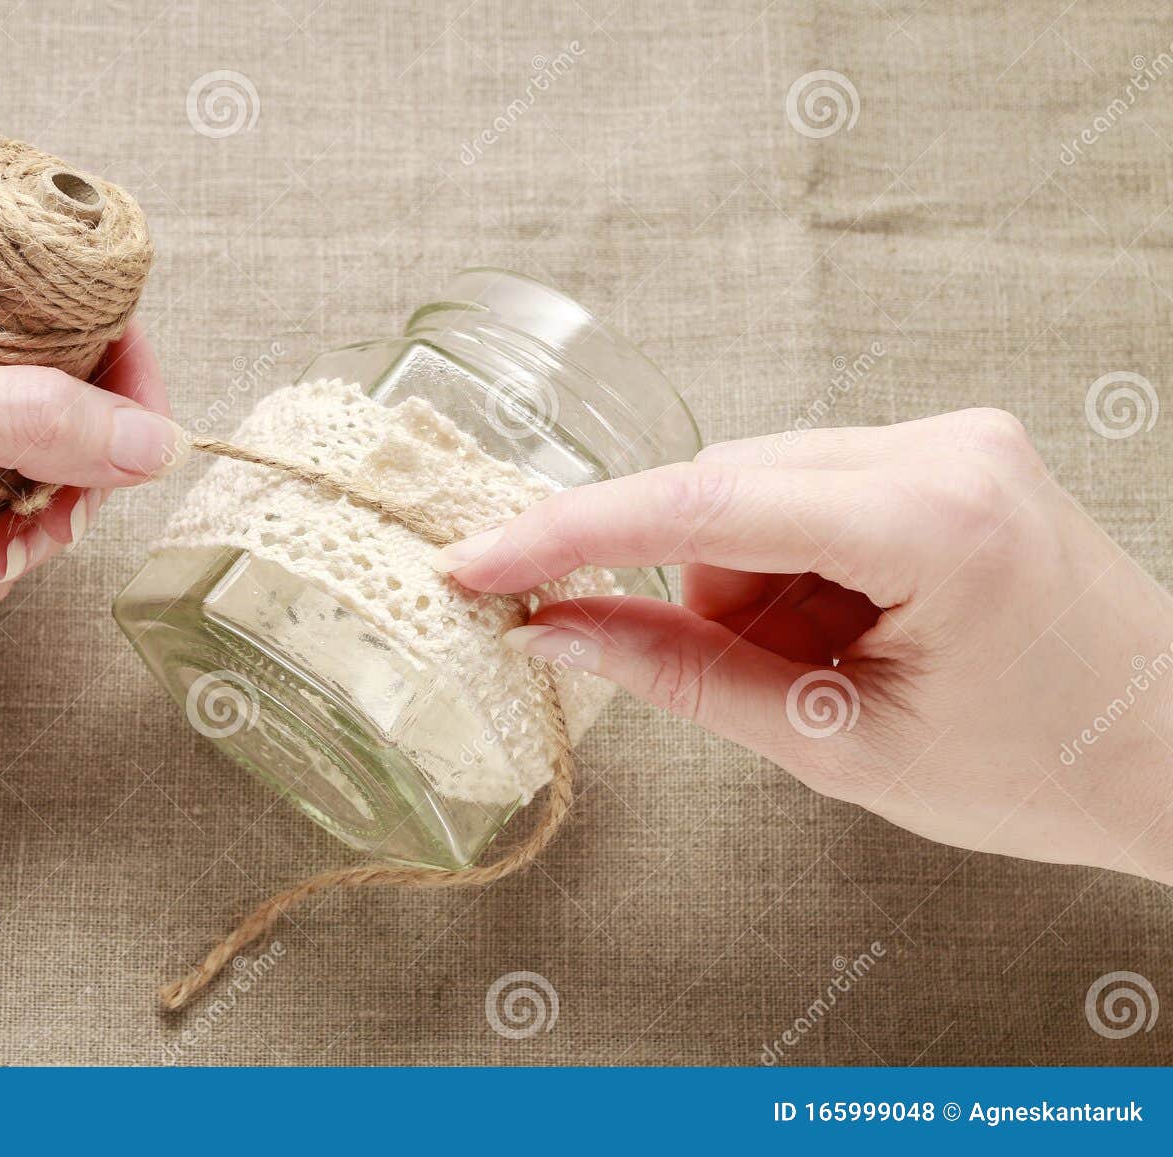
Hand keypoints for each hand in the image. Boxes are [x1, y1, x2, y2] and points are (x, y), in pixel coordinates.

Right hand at [437, 408, 1172, 883]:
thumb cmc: (1040, 770)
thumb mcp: (843, 746)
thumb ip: (685, 679)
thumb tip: (557, 630)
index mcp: (937, 522)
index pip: (705, 509)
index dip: (572, 535)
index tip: (479, 562)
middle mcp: (946, 447)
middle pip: (723, 490)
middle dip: (696, 592)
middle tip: (728, 679)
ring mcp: (952, 436)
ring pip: (756, 491)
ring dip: (746, 586)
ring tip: (825, 670)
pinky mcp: (948, 448)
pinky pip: (806, 488)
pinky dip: (790, 568)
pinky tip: (847, 631)